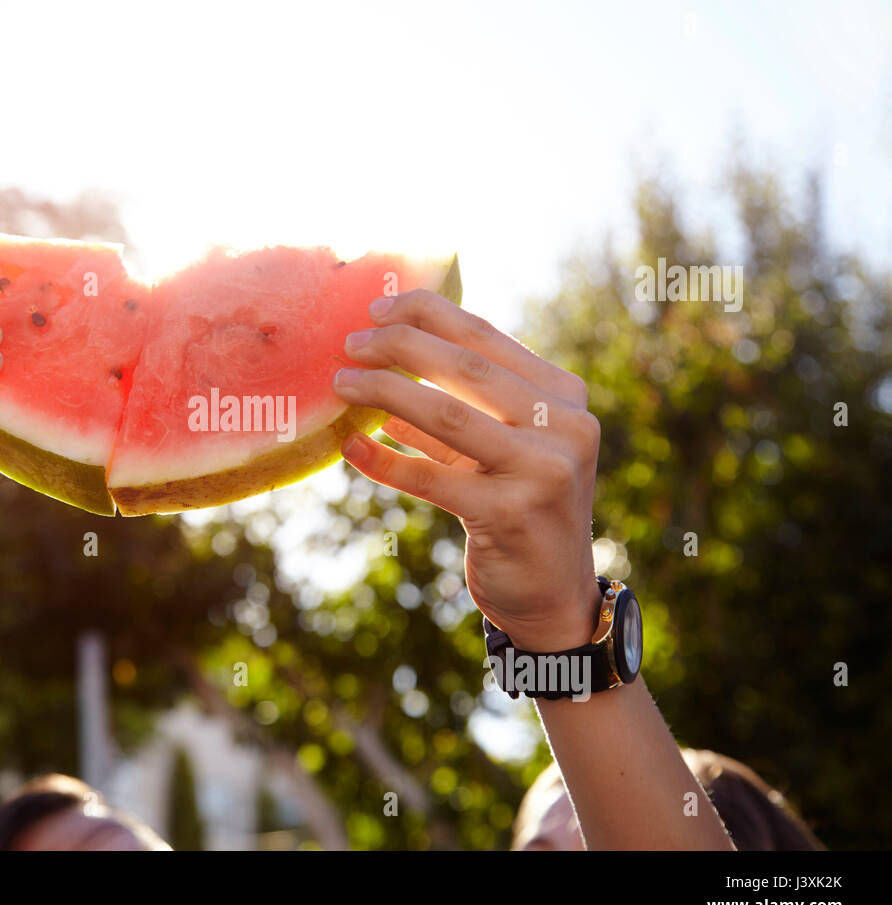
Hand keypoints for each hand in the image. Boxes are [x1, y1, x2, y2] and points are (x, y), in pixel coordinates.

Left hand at [333, 290, 601, 651]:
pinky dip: (384, 461)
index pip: (485, 337)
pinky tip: (349, 448)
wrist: (555, 596)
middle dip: (398, 347)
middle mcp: (564, 426)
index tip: (377, 307)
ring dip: (384, 393)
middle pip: (465, 367)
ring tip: (341, 382)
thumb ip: (457, 405)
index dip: (427, 314)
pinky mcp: (511, 514)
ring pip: (446, 415)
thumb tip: (382, 362)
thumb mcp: (499, 447)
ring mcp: (543, 470)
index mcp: (564, 395)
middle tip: (349, 343)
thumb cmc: (516, 508)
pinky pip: (431, 478)